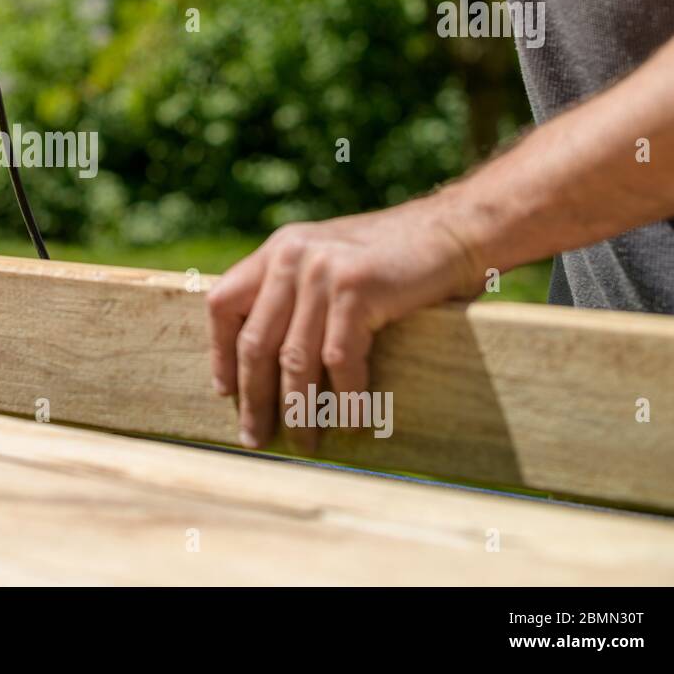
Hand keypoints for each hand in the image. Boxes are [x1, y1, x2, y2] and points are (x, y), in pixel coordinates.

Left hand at [206, 192, 482, 452]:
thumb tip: (265, 364)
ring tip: (305, 443)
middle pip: (255, 341)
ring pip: (294, 359)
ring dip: (298, 410)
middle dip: (254, 398)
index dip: (220, 353)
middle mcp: (290, 256)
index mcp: (277, 251)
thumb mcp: (328, 261)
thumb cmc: (393, 259)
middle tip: (255, 437)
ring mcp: (322, 270)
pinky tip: (351, 422)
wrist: (453, 230)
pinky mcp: (357, 287)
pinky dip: (345, 399)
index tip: (226, 393)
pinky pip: (339, 360)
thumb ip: (294, 292)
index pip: (223, 304)